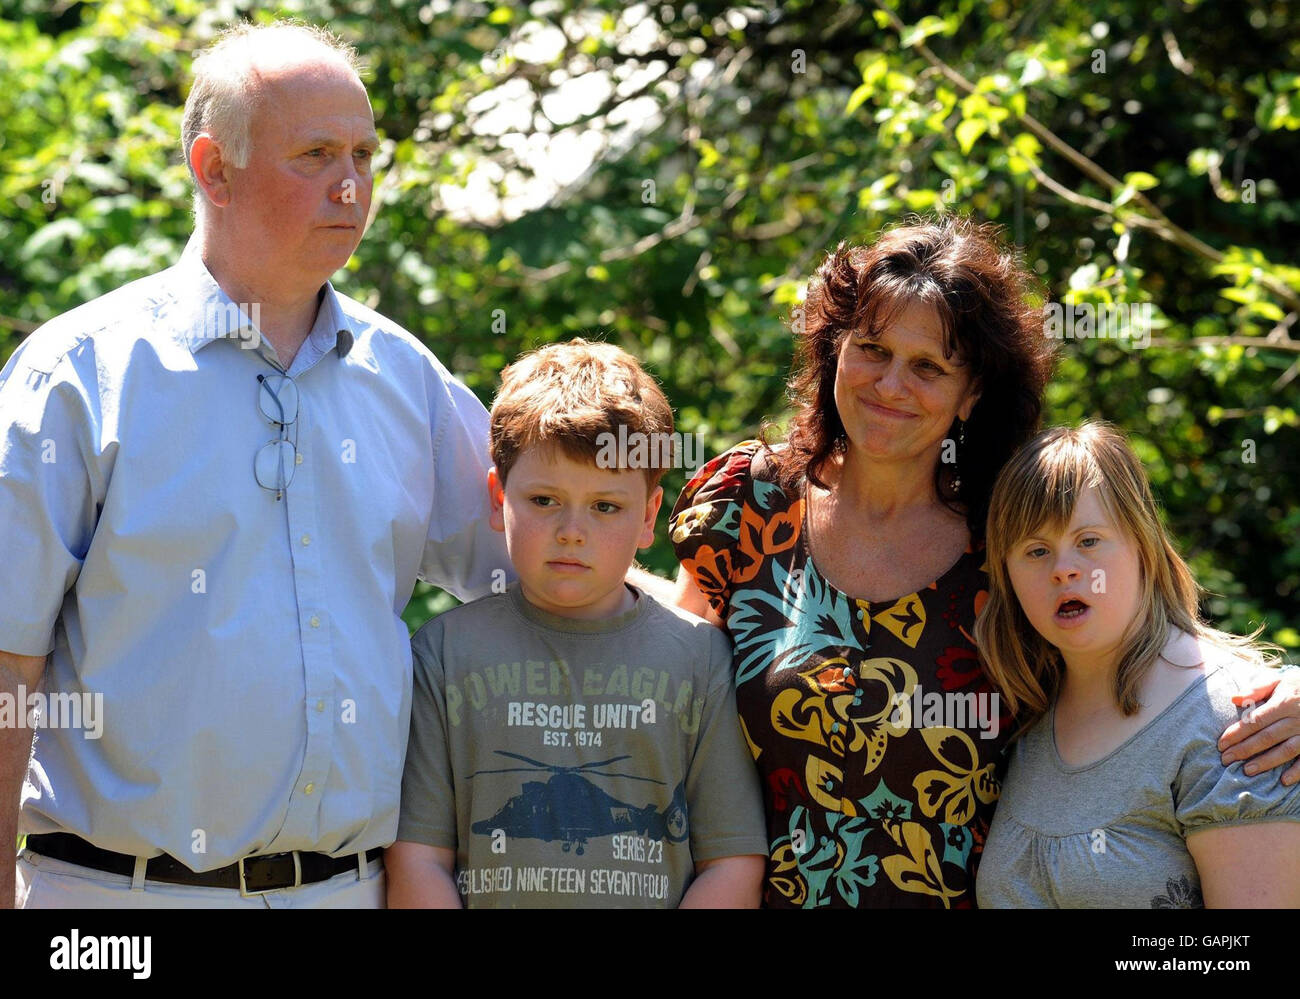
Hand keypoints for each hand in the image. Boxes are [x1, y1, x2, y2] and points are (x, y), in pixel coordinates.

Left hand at [1219, 670, 1299, 785]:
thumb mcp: (1281, 680)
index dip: (1236, 733)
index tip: (1221, 744)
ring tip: (1247, 771)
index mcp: (1283, 702)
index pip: (1255, 720)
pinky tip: (1283, 780)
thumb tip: (1234, 699)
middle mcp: (1296, 719)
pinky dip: (1298, 771)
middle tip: (1226, 760)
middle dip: (1245, 750)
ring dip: (1267, 762)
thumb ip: (1258, 688)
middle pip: (1267, 737)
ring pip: (1286, 750)